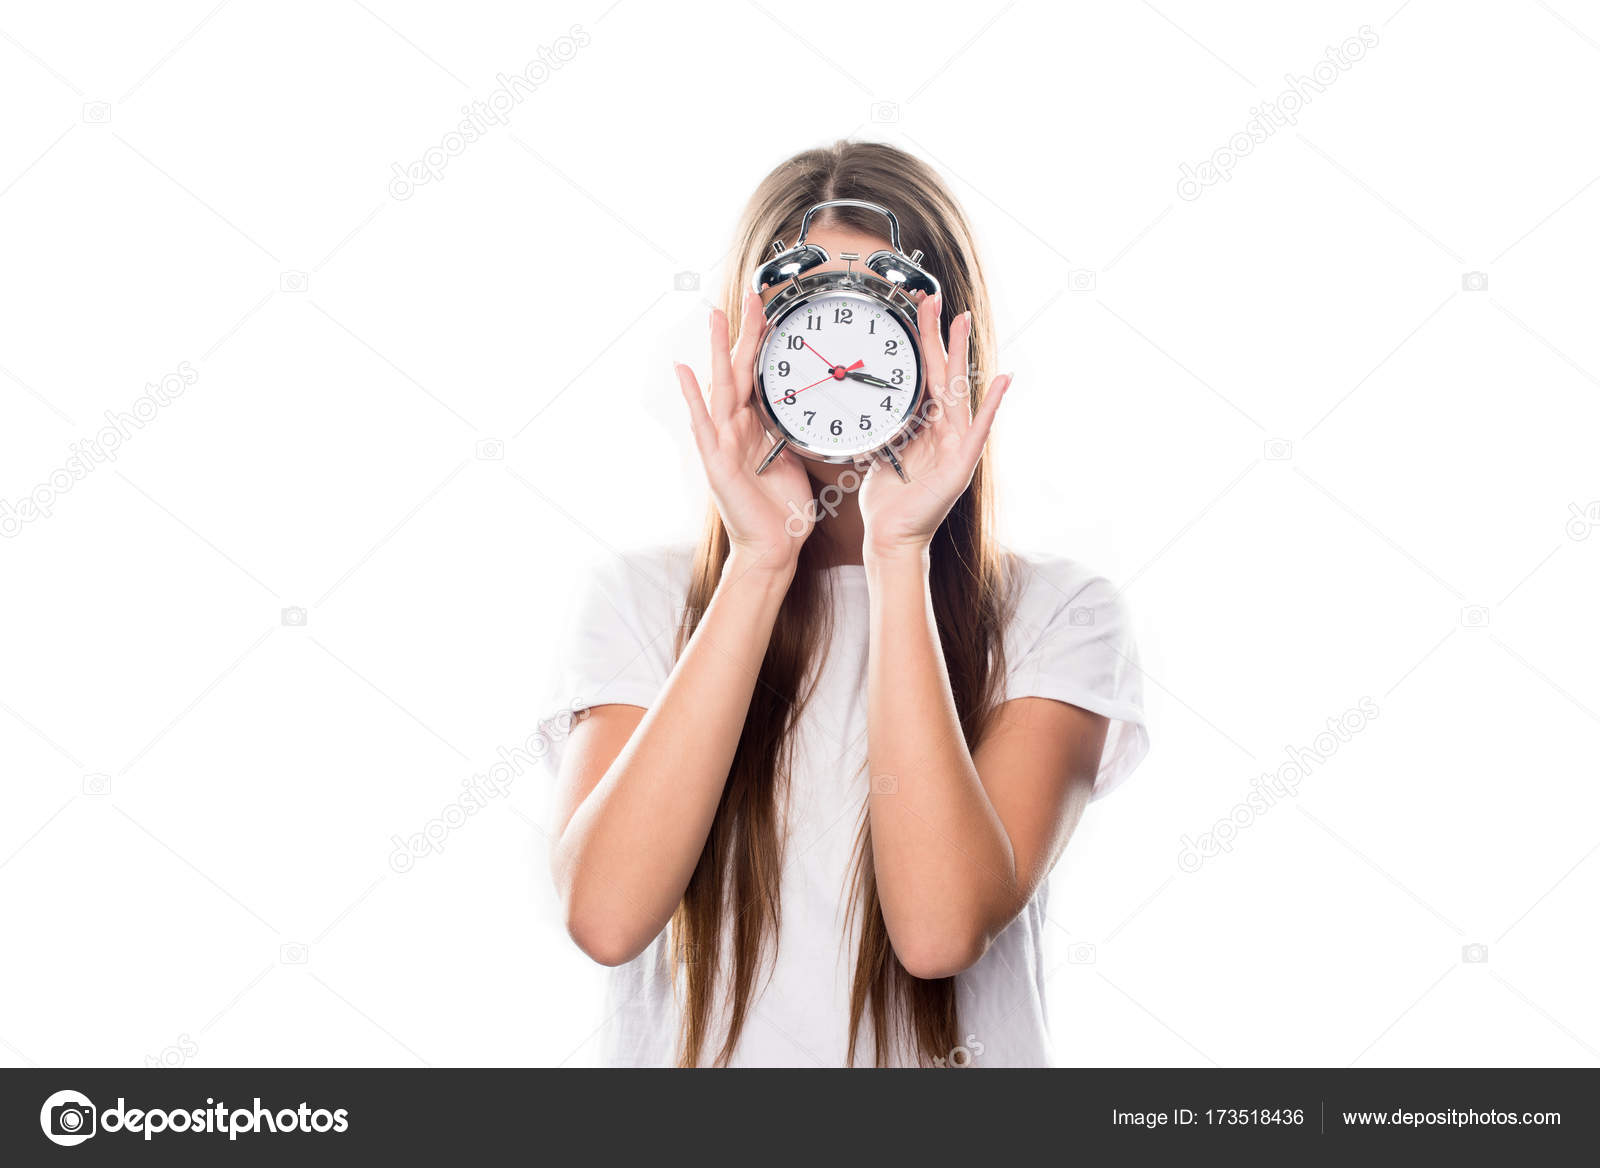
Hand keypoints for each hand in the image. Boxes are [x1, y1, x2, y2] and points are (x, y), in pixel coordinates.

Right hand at [676, 293, 815, 570]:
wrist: (776, 547)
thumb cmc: (784, 511)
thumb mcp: (795, 459)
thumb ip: (793, 430)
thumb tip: (805, 405)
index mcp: (756, 427)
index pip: (758, 375)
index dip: (763, 343)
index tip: (770, 311)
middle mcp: (736, 430)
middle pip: (739, 371)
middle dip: (743, 333)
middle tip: (749, 298)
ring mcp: (723, 443)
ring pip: (721, 387)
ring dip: (718, 351)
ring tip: (715, 318)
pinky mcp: (716, 462)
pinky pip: (703, 423)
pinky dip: (693, 396)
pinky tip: (685, 370)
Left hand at [858, 294, 1010, 560]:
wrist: (891, 536)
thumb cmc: (888, 502)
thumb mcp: (881, 454)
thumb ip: (884, 427)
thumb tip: (872, 404)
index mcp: (924, 427)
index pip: (924, 376)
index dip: (921, 345)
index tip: (917, 313)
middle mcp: (944, 431)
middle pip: (942, 373)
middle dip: (938, 336)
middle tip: (936, 300)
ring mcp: (956, 446)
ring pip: (958, 391)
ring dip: (961, 355)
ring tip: (964, 322)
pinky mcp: (961, 465)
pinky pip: (978, 430)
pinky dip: (990, 405)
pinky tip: (1000, 381)